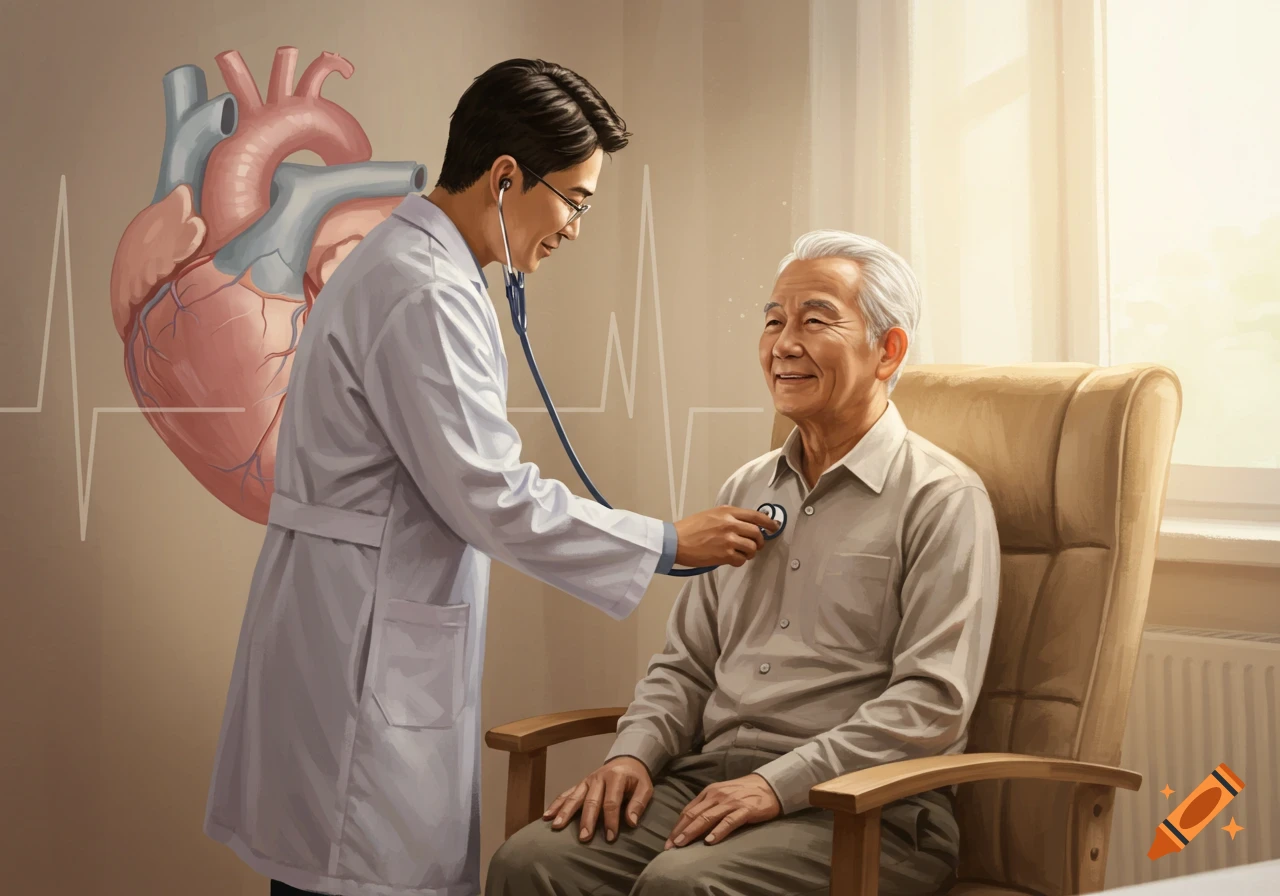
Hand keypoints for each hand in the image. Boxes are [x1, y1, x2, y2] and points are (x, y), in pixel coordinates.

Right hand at [543, 756, 653, 843]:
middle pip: (591, 801)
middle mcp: (598, 778)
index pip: (612, 802)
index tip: (610, 838)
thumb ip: (639, 803)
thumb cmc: (636, 778)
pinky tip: (547, 816)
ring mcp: (587, 781)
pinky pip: (566, 794)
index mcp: (616, 777)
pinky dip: (556, 804)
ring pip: (575, 797)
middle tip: (584, 838)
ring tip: (557, 827)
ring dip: (565, 812)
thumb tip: (631, 822)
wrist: (627, 760)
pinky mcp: (580, 784)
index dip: (611, 820)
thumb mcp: (645, 788)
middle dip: (587, 820)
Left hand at [665, 773, 780, 847]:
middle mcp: (717, 796)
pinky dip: (718, 831)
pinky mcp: (745, 810)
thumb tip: (690, 824)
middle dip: (680, 831)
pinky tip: (710, 841)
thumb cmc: (743, 792)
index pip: (688, 810)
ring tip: (682, 844)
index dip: (677, 826)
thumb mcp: (722, 795)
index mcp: (709, 792)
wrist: (769, 786)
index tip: (669, 842)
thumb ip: (708, 806)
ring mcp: (731, 802)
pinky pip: (729, 821)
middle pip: (694, 815)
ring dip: (692, 832)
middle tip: (670, 847)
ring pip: (707, 818)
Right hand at [674, 505, 781, 567]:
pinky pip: (741, 560)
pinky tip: (731, 559)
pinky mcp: (724, 554)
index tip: (774, 527)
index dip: (769, 522)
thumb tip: (746, 524)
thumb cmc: (690, 529)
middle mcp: (730, 524)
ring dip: (750, 553)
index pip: (756, 516)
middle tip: (756, 545)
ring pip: (752, 548)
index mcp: (727, 512)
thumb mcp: (711, 514)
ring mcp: (728, 539)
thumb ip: (729, 517)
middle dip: (760, 541)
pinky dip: (739, 561)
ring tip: (742, 553)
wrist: (676, 541)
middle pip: (757, 533)